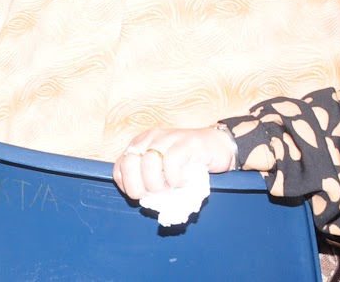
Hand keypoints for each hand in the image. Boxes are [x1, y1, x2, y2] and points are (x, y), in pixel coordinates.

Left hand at [113, 127, 237, 200]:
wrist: (219, 146)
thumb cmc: (190, 163)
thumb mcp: (165, 170)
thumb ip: (152, 179)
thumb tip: (144, 201)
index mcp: (141, 144)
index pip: (120, 166)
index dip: (126, 185)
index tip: (140, 196)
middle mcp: (150, 138)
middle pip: (129, 163)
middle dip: (137, 186)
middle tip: (153, 196)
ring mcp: (168, 138)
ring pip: (149, 163)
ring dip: (156, 184)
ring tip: (168, 190)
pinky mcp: (187, 143)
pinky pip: (172, 162)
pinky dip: (174, 178)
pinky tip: (181, 183)